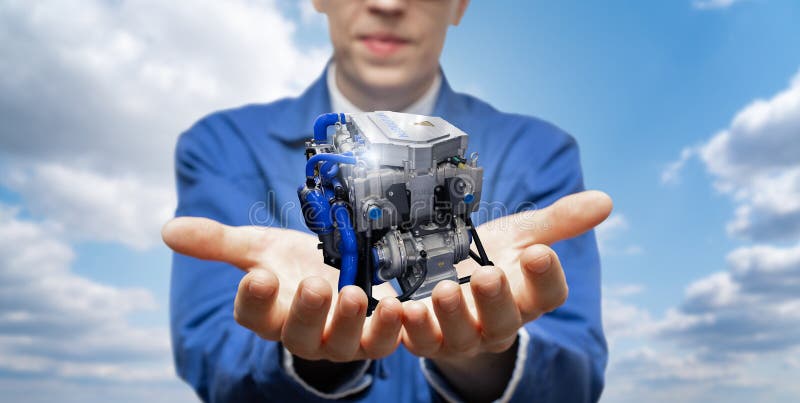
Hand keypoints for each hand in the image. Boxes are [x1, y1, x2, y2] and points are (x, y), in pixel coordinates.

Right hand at [161, 220, 402, 362]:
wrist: (344, 268)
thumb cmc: (298, 261)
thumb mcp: (262, 245)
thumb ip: (219, 241)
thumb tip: (167, 230)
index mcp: (271, 310)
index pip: (253, 314)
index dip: (253, 300)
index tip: (258, 275)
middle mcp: (304, 331)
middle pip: (298, 335)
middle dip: (305, 312)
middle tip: (312, 285)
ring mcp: (341, 337)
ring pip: (342, 343)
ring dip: (349, 321)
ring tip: (354, 293)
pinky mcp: (375, 335)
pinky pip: (382, 342)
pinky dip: (391, 329)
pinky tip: (398, 306)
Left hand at [399, 190, 611, 398]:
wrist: (439, 276)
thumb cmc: (484, 256)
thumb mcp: (517, 234)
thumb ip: (557, 221)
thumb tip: (605, 200)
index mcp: (526, 296)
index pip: (547, 295)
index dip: (546, 278)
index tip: (538, 252)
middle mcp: (496, 322)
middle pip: (504, 322)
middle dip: (497, 300)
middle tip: (487, 274)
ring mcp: (460, 335)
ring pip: (461, 336)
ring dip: (453, 315)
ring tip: (443, 289)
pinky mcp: (424, 339)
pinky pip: (419, 342)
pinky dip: (411, 329)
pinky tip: (403, 307)